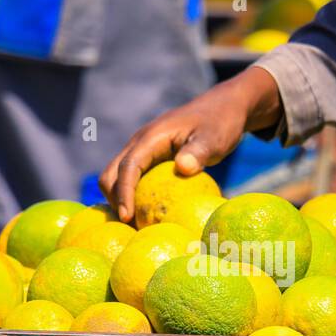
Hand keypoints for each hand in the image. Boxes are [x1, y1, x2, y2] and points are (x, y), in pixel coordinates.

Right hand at [100, 66, 282, 221]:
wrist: (223, 108)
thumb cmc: (220, 123)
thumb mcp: (214, 137)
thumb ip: (198, 152)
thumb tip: (183, 168)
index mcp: (151, 137)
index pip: (129, 166)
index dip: (124, 193)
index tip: (127, 218)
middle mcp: (140, 142)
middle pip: (112, 173)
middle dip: (114, 200)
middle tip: (130, 228)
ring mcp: (142, 150)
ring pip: (118, 177)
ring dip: (121, 199)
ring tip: (137, 226)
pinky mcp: (149, 158)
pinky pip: (133, 179)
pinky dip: (133, 196)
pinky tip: (149, 215)